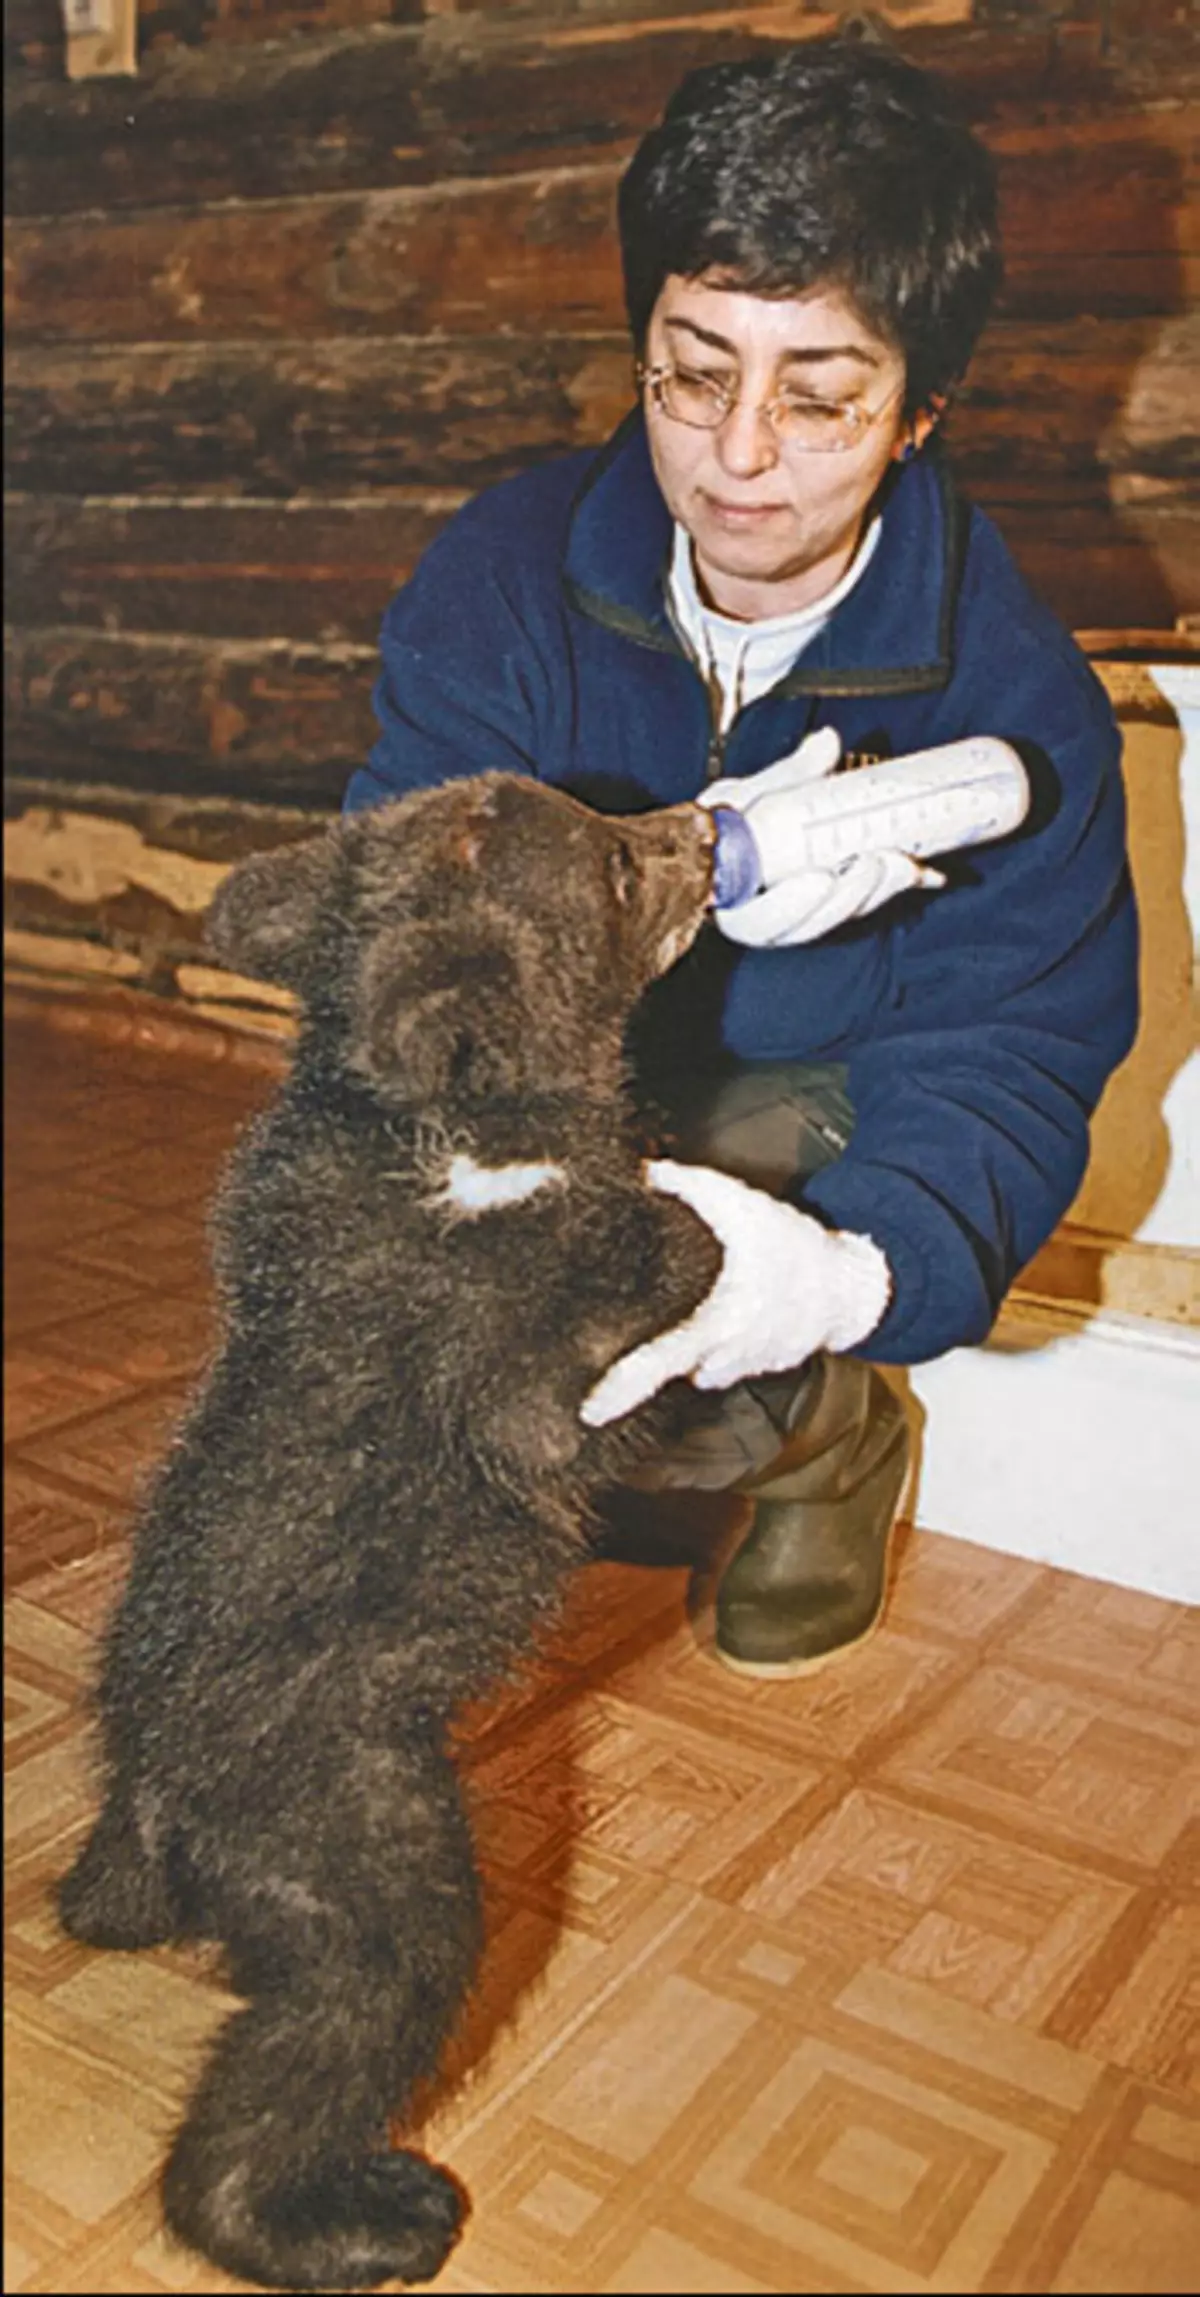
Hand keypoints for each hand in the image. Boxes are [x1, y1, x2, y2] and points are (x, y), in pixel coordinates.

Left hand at [580, 1159, 890, 1426]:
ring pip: (690, 1364)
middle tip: (622, 1341)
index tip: (590, 1411)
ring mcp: (737, 1368)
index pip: (657, 1364)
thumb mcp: (741, 1205)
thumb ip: (688, 1186)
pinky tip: (710, 1318)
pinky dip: (705, 1345)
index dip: (620, 1388)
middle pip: (665, 1368)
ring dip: (680, 1344)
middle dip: (642, 1357)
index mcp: (717, 1323)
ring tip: (686, 1311)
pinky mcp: (750, 1369)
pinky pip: (713, 1363)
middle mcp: (723, 1357)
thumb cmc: (795, 1248)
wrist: (849, 1287)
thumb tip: (643, 1171)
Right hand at [701, 727, 943, 948]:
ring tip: (905, 864)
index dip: (790, 908)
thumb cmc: (730, 820)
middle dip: (850, 897)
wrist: (734, 830)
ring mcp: (804, 914)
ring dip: (877, 892)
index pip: (758, 921)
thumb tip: (828, 742)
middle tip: (877, 863)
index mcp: (733, 901)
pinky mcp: (834, 903)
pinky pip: (864, 902)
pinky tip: (929, 875)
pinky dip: (895, 887)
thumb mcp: (744, 793)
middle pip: (810, 925)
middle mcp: (768, 919)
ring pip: (841, 916)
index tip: (819, 878)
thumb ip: (786, 775)